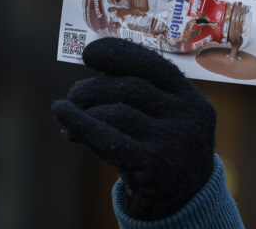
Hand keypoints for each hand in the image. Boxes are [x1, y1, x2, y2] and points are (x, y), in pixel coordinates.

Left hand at [52, 38, 215, 219]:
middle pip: (129, 87)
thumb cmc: (163, 149)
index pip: (154, 64)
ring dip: (84, 110)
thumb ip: (139, 95)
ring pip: (116, 112)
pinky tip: (62, 115)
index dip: (117, 53)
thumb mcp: (166, 119)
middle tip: (73, 95)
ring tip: (68, 115)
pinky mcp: (153, 168)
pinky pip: (108, 139)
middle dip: (92, 88)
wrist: (182, 203)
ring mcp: (173, 144)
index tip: (88, 54)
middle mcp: (188, 119)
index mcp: (192, 99)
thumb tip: (89, 71)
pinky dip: (80, 123)